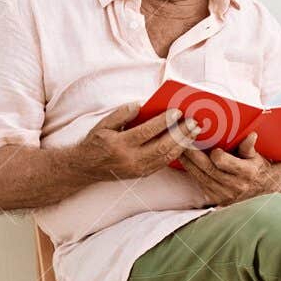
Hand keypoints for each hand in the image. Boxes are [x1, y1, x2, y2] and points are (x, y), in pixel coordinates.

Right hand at [80, 104, 199, 178]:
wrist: (86, 167)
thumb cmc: (96, 142)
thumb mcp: (103, 125)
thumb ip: (121, 114)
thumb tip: (139, 105)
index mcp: (119, 144)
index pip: (147, 131)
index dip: (164, 122)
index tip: (177, 112)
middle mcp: (130, 159)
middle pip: (162, 146)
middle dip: (180, 134)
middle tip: (194, 123)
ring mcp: (138, 169)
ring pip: (166, 157)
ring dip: (183, 144)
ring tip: (194, 132)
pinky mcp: (142, 174)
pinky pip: (164, 163)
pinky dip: (176, 153)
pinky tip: (184, 143)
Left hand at [179, 133, 279, 205]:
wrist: (263, 190)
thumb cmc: (257, 168)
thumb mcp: (256, 156)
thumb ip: (249, 146)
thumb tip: (251, 136)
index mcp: (246, 172)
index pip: (223, 162)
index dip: (212, 153)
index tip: (203, 141)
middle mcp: (235, 186)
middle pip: (208, 169)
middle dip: (192, 154)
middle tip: (181, 141)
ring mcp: (225, 195)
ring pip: (201, 177)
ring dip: (188, 163)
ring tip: (179, 149)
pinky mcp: (217, 199)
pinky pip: (200, 184)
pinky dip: (192, 172)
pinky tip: (186, 162)